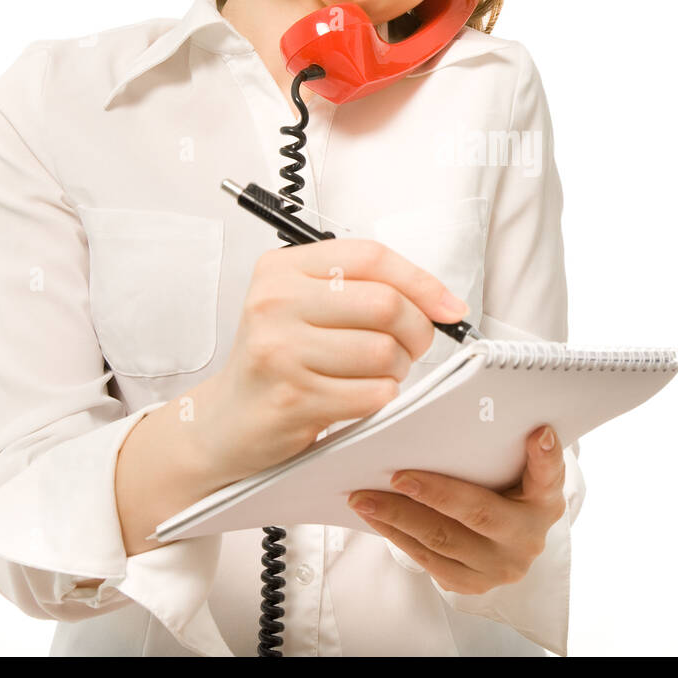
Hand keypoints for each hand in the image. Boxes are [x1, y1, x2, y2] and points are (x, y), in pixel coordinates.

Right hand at [186, 237, 466, 486]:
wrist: (228, 420)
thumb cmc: (279, 359)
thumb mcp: (305, 305)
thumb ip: (362, 289)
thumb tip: (443, 302)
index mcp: (282, 269)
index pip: (371, 257)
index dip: (422, 281)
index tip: (449, 307)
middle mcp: (275, 303)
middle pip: (385, 304)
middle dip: (417, 331)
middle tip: (410, 347)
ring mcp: (281, 351)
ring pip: (383, 352)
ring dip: (397, 369)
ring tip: (376, 373)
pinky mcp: (293, 398)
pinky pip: (372, 393)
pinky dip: (380, 397)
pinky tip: (358, 395)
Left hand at [347, 424, 567, 595]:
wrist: (506, 541)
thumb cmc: (505, 489)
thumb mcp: (515, 468)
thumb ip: (503, 446)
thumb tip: (473, 409)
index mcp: (545, 499)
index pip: (550, 475)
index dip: (546, 457)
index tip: (539, 433)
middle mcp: (528, 537)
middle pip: (478, 513)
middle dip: (433, 493)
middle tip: (397, 475)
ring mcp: (500, 567)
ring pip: (443, 540)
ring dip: (398, 517)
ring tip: (364, 497)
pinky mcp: (472, 584)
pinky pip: (428, 560)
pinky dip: (398, 535)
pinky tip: (375, 517)